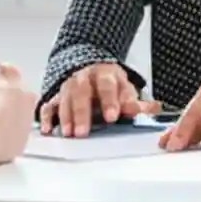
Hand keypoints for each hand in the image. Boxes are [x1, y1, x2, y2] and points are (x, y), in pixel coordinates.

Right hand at [38, 63, 159, 137]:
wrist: (90, 68)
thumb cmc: (109, 84)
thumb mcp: (124, 87)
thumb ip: (134, 100)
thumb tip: (153, 108)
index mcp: (104, 75)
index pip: (107, 85)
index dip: (110, 101)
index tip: (112, 116)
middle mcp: (84, 79)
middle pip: (81, 93)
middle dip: (82, 112)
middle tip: (84, 131)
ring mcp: (69, 87)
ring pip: (65, 99)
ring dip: (66, 117)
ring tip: (69, 133)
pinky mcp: (57, 97)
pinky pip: (49, 105)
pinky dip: (47, 117)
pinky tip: (48, 129)